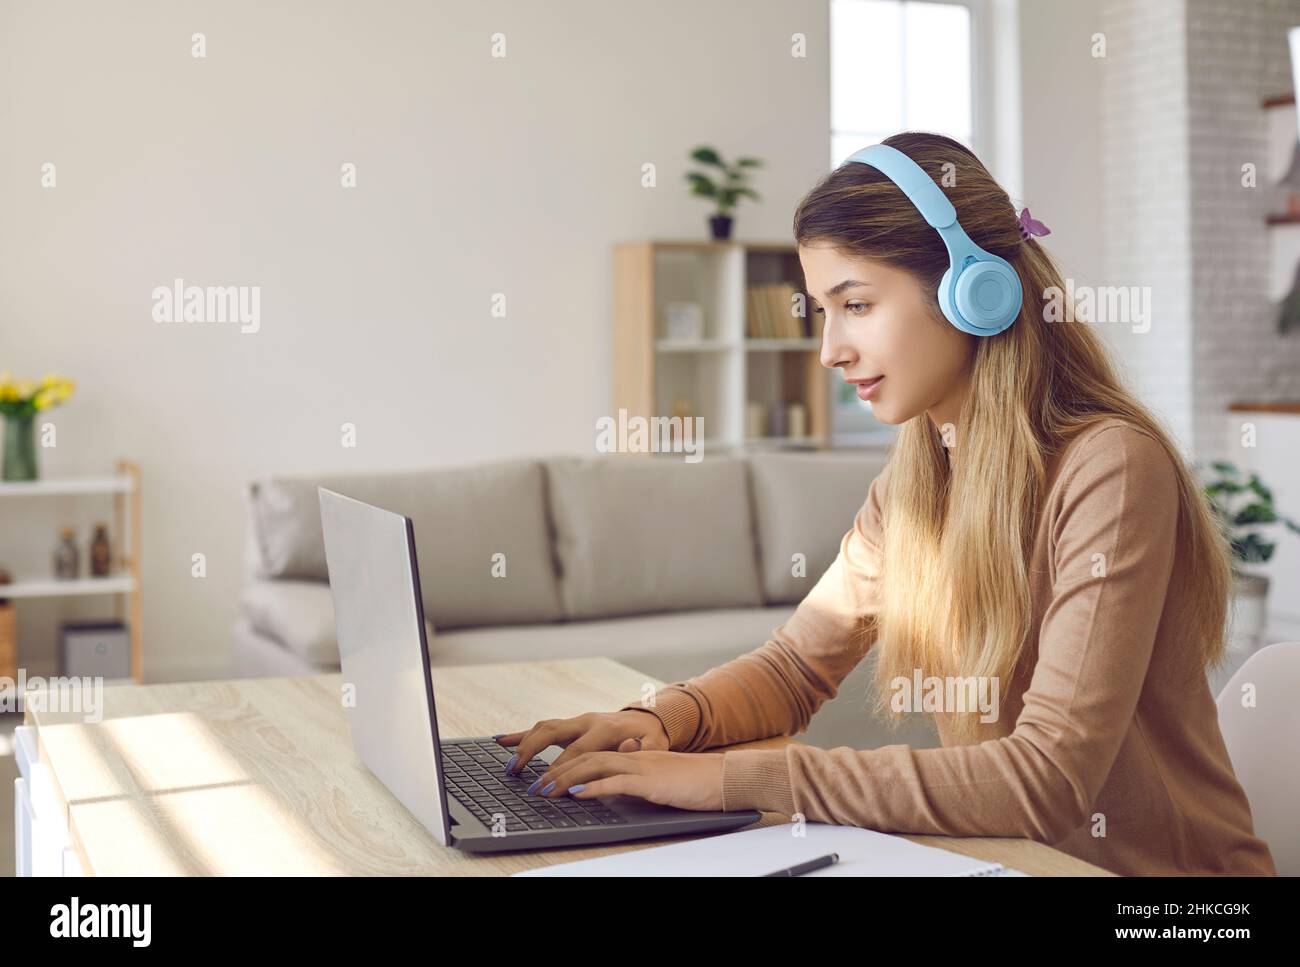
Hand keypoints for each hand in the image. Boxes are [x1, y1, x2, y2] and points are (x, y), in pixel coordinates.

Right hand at [494, 709, 671, 777]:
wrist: (645, 718)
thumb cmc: (648, 737)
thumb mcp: (654, 744)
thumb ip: (644, 748)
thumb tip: (628, 749)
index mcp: (605, 729)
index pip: (577, 752)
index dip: (561, 770)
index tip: (547, 788)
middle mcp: (586, 721)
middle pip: (553, 735)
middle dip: (534, 755)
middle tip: (519, 775)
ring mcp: (575, 721)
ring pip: (544, 728)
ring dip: (524, 745)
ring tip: (510, 765)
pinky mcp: (568, 724)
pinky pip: (540, 728)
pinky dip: (520, 734)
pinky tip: (501, 740)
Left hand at [532, 749, 725, 811]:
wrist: (723, 778)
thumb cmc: (694, 783)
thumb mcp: (657, 781)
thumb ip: (634, 781)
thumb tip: (609, 789)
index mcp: (633, 755)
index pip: (591, 755)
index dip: (564, 765)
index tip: (544, 778)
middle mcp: (633, 756)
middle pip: (585, 757)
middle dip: (555, 771)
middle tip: (533, 786)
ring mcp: (641, 767)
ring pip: (594, 765)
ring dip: (565, 778)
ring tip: (545, 791)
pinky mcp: (651, 781)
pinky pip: (616, 782)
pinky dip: (593, 787)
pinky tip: (577, 794)